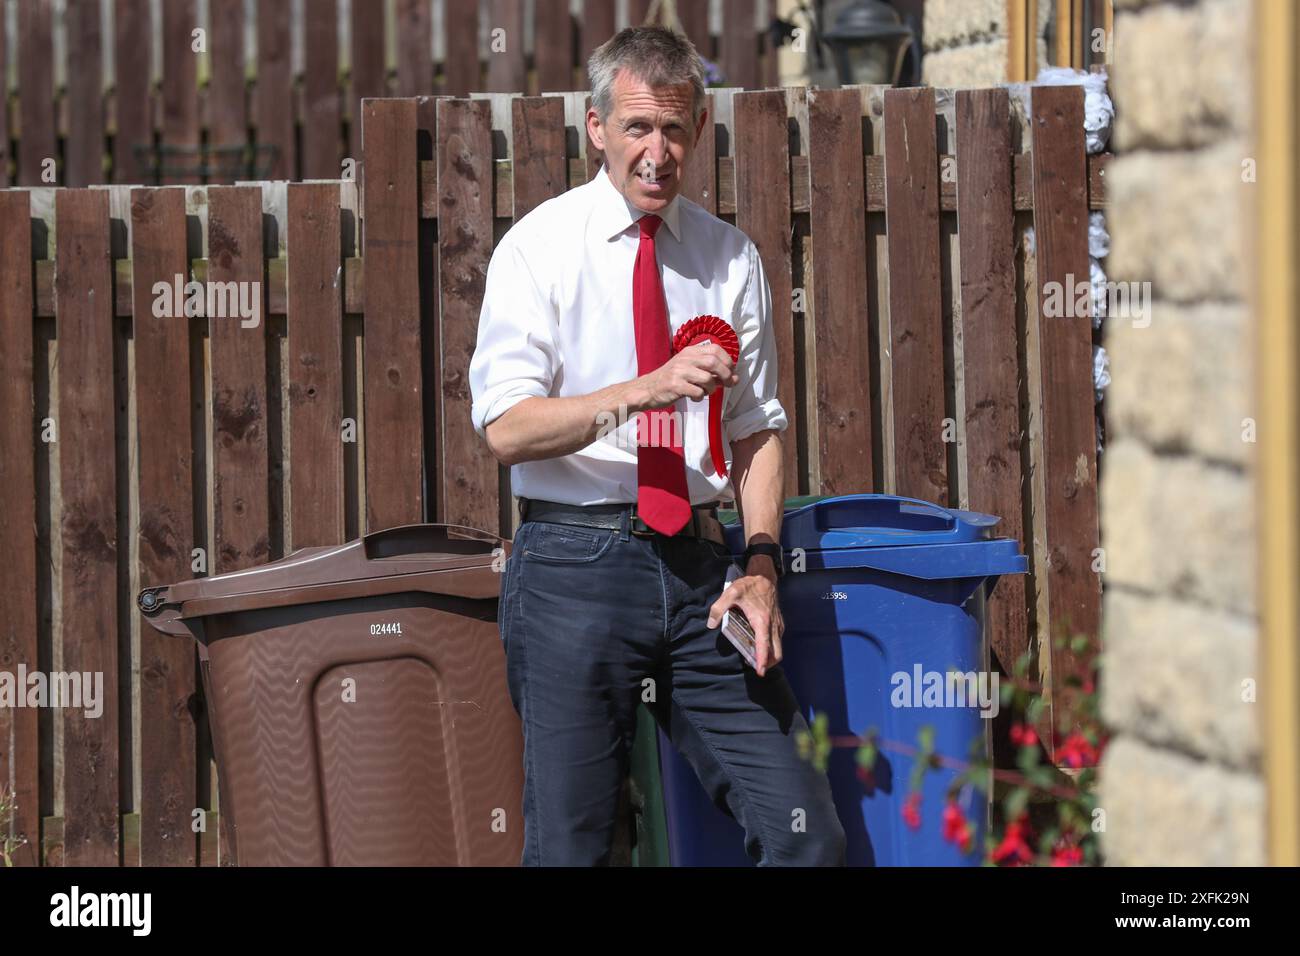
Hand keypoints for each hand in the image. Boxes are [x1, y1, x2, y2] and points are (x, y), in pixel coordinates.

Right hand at [639, 342, 737, 407]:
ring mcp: (679, 371)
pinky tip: (694, 397)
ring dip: (711, 389)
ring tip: (705, 392)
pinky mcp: (674, 385)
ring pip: (707, 379)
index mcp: (690, 352)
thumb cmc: (672, 379)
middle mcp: (685, 359)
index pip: (716, 349)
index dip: (728, 360)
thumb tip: (735, 378)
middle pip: (714, 362)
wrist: (648, 388)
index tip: (731, 371)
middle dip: (726, 375)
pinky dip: (700, 397)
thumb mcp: (690, 369)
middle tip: (728, 384)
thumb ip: (711, 372)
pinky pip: (697, 392)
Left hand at [707, 562, 783, 676]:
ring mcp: (778, 624)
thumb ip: (719, 608)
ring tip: (756, 658)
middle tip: (756, 668)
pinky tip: (760, 645)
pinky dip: (772, 647)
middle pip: (776, 652)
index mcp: (762, 621)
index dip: (762, 660)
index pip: (764, 646)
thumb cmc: (749, 585)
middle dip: (768, 663)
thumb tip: (711, 624)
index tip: (760, 672)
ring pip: (778, 647)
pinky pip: (778, 640)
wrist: (765, 575)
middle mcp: (773, 625)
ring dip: (770, 656)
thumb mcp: (730, 593)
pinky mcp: (779, 622)